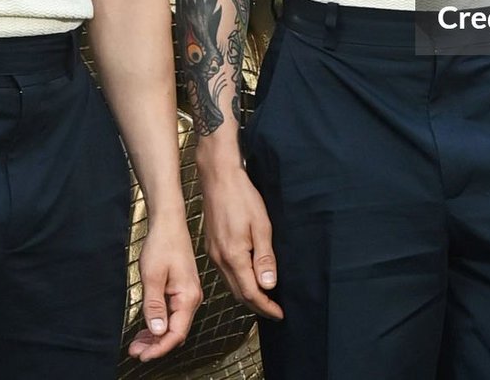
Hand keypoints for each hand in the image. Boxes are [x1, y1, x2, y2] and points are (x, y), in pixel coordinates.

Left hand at [128, 212, 201, 360]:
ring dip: (155, 336)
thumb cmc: (162, 243)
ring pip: (172, 324)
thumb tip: (157, 331)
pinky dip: (158, 323)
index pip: (176, 333)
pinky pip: (171, 314)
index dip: (160, 348)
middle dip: (155, 345)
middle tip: (135, 351)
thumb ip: (155, 305)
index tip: (143, 355)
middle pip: (175, 331)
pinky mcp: (180, 290)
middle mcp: (191, 298)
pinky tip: (146, 329)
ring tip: (137, 344)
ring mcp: (187, 294)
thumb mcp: (153, 275)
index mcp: (188, 296)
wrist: (168, 223)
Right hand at [197, 162, 281, 319]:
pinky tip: (247, 278)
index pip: (251, 293)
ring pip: (230, 285)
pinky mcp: (210, 247)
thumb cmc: (242, 196)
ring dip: (247, 296)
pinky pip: (224, 273)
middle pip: (238, 294)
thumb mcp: (261, 225)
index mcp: (233, 256)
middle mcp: (219, 259)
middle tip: (274, 311)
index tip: (279, 314)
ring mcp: (212, 253)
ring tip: (264, 299)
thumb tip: (269, 285)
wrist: (218, 177)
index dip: (266, 307)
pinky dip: (237, 283)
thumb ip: (264, 257)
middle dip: (257, 306)